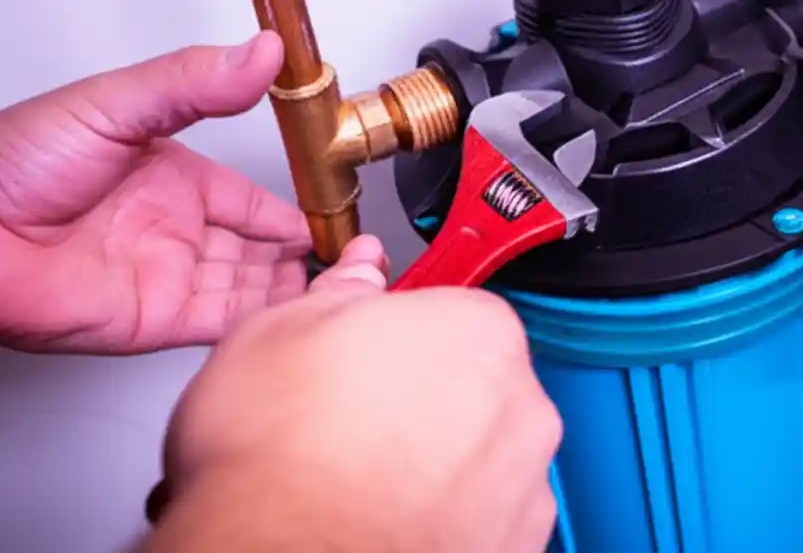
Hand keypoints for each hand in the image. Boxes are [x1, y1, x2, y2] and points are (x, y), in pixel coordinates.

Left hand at [0, 31, 310, 351]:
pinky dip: (264, 320)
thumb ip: (193, 83)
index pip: (255, 199)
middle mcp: (177, 229)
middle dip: (307, 254)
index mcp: (177, 177)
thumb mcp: (117, 105)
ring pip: (252, 288)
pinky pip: (225, 323)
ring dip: (295, 289)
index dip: (296, 208)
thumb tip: (261, 52)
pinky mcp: (158, 321)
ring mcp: (170, 277)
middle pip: (262, 248)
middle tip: (353, 256)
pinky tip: (297, 312)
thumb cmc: (16, 163)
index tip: (333, 211)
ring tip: (342, 284)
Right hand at [145, 242, 561, 552]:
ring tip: (361, 474)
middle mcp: (521, 405)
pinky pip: (481, 514)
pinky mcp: (514, 544)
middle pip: (475, 382)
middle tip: (353, 414)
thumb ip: (342, 291)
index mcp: (477, 329)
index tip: (366, 351)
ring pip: (481, 452)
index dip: (399, 333)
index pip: (452, 310)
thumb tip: (357, 276)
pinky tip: (386, 516)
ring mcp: (523, 482)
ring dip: (436, 457)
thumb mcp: (279, 329)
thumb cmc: (279, 458)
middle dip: (423, 394)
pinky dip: (443, 514)